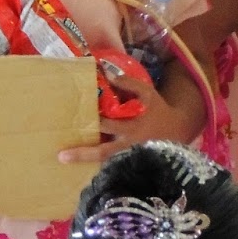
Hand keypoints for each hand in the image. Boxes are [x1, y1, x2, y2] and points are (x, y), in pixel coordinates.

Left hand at [58, 74, 194, 162]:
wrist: (176, 130)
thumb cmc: (157, 110)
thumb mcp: (148, 93)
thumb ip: (129, 83)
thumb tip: (106, 72)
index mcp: (132, 127)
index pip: (109, 125)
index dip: (94, 123)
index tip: (76, 120)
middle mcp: (128, 145)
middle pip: (103, 152)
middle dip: (83, 153)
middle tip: (61, 155)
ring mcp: (128, 157)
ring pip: (104, 162)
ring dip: (85, 161)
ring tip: (63, 159)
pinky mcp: (128, 162)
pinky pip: (109, 165)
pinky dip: (94, 166)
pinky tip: (77, 164)